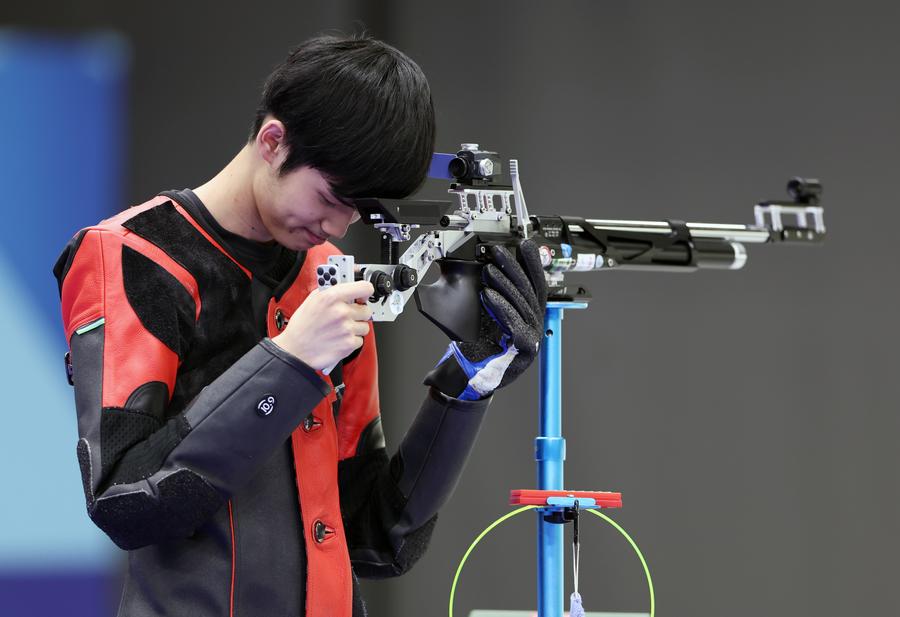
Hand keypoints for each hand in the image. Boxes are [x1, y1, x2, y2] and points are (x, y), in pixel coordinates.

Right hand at [272, 280, 373, 370]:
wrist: (295, 350)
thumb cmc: (302, 326)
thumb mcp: (312, 299)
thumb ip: (331, 290)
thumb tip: (345, 283)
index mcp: (332, 296)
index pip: (364, 287)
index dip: (365, 291)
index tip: (363, 294)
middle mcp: (341, 311)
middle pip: (366, 309)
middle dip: (358, 313)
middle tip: (346, 316)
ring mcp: (346, 328)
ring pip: (365, 326)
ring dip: (355, 328)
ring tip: (340, 329)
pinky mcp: (349, 344)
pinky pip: (360, 339)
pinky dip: (351, 341)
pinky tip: (339, 339)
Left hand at [425, 238, 547, 399]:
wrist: (474, 375)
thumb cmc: (482, 346)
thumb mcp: (491, 315)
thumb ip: (497, 295)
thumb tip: (492, 268)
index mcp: (531, 314)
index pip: (536, 284)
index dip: (532, 263)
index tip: (525, 244)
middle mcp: (535, 324)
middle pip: (528, 290)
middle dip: (513, 267)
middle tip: (498, 252)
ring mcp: (532, 337)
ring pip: (521, 303)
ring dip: (504, 283)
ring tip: (489, 270)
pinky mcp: (524, 348)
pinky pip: (513, 322)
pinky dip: (500, 306)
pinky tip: (488, 294)